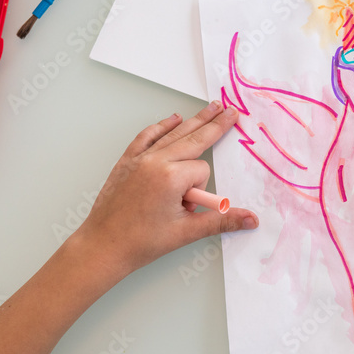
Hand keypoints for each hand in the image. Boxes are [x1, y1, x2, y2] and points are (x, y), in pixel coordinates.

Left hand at [73, 101, 257, 278]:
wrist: (103, 246)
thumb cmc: (140, 241)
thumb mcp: (187, 232)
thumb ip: (222, 220)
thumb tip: (250, 219)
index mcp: (170, 177)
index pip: (202, 171)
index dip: (200, 191)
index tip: (188, 207)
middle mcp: (154, 161)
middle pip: (193, 138)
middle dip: (215, 125)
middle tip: (231, 112)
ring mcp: (139, 159)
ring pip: (173, 134)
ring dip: (194, 121)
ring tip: (211, 108)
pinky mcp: (127, 161)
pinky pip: (147, 136)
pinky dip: (162, 127)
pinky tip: (173, 119)